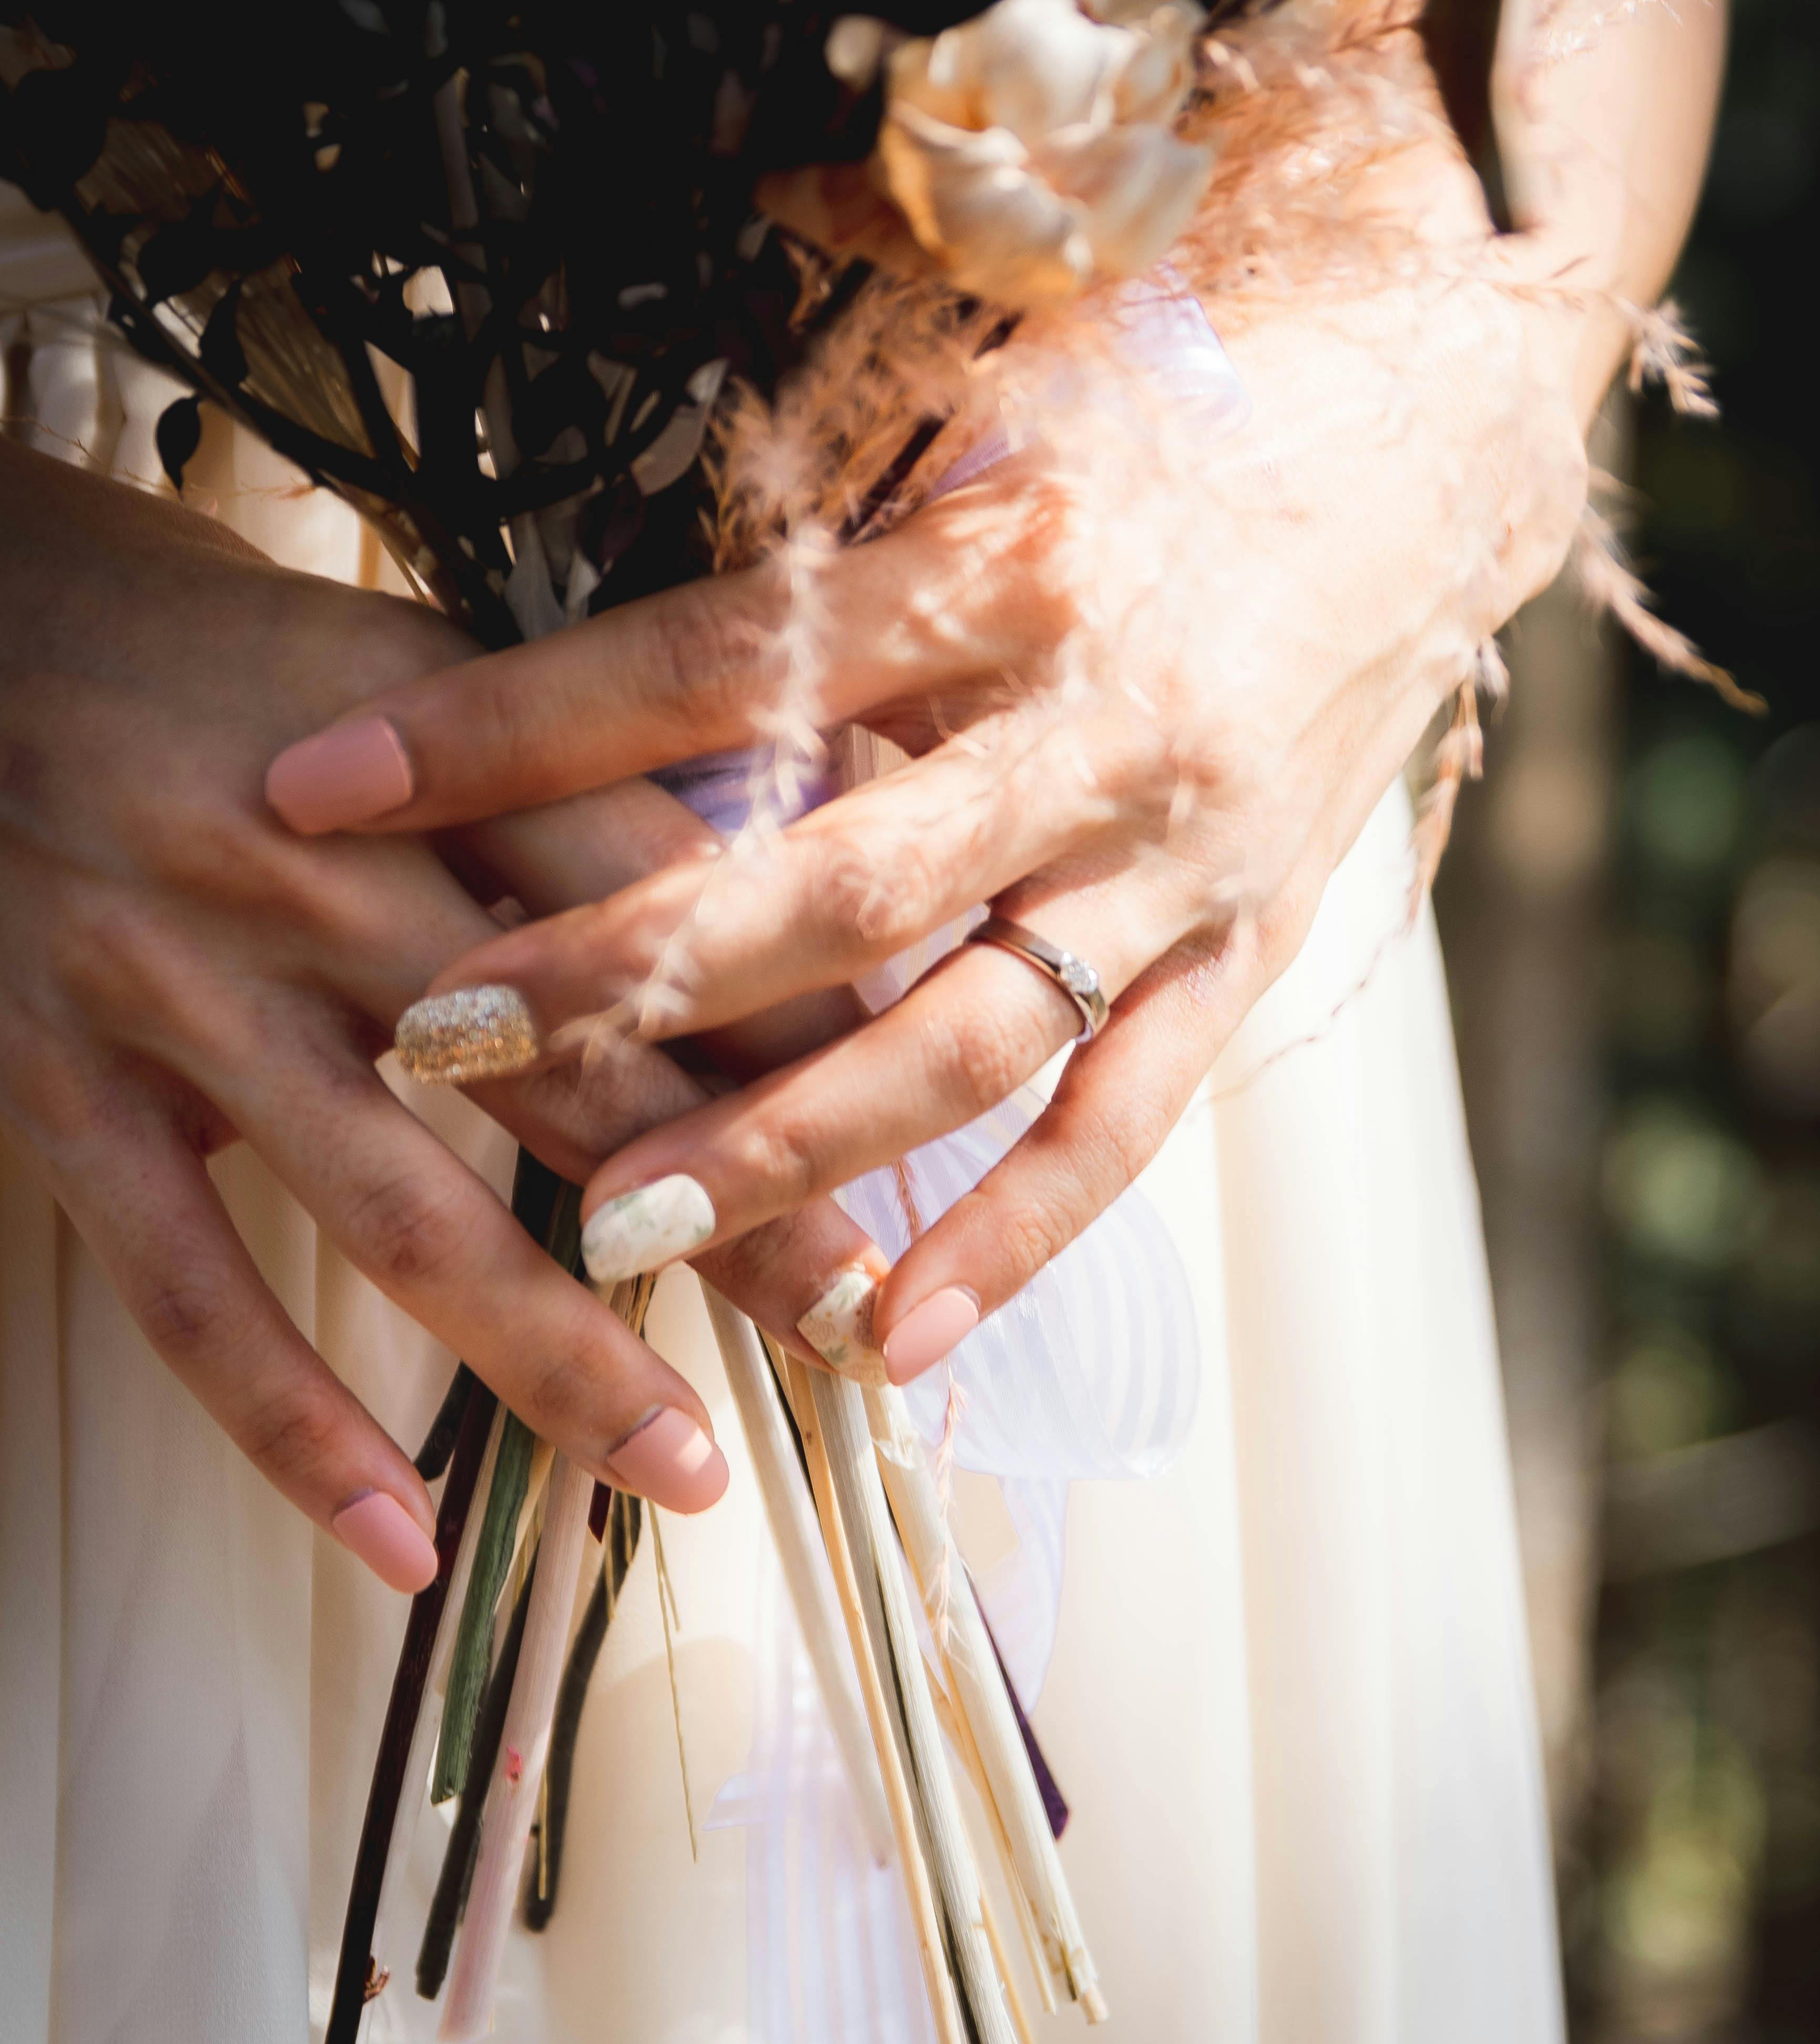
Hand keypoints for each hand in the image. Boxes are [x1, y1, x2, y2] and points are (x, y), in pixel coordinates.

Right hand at [0, 442, 893, 1574]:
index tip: (918, 1156)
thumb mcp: (412, 668)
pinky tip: (401, 1547)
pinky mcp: (57, 1086)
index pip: (662, 918)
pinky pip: (189, 1291)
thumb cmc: (210, 657)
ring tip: (684, 1472)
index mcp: (432, 756)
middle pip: (568, 1076)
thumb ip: (581, 787)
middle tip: (853, 1336)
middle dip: (729, 1219)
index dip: (799, 1043)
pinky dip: (293, 1429)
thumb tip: (791, 889)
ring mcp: (176, 988)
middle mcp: (313, 869)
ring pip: (400, 1210)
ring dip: (556, 1359)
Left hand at [263, 166, 1587, 1383]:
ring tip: (618, 1234)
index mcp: (1004, 568)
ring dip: (787, 1146)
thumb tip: (620, 735)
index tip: (316, 789)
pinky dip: (1009, 1242)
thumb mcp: (989, 461)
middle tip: (428, 1047)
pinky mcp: (1242, 962)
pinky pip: (1121, 1131)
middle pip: (827, 882)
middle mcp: (1091, 730)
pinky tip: (887, 1347)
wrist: (1432, 460)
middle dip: (617, 976)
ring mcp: (1175, 867)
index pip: (710, 661)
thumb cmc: (1169, 443)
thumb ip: (832, 608)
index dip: (503, 731)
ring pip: (963, 1036)